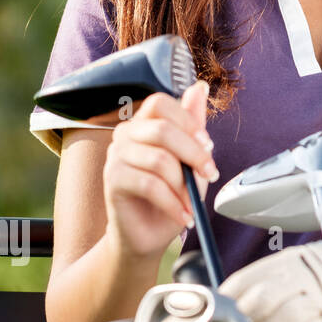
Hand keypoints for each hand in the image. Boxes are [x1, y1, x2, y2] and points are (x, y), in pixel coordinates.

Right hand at [99, 81, 218, 260]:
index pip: (161, 103)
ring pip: (159, 159)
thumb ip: (193, 124)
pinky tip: (183, 216)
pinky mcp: (112, 181)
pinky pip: (149, 185)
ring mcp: (115, 156)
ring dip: (184, 186)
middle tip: (209, 174)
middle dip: (194, 154)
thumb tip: (200, 86)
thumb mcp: (191, 158)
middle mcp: (125, 134)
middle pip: (162, 129)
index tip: (208, 146)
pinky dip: (173, 203)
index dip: (187, 121)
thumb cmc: (171, 194)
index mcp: (144, 123)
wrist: (148, 234)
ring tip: (191, 203)